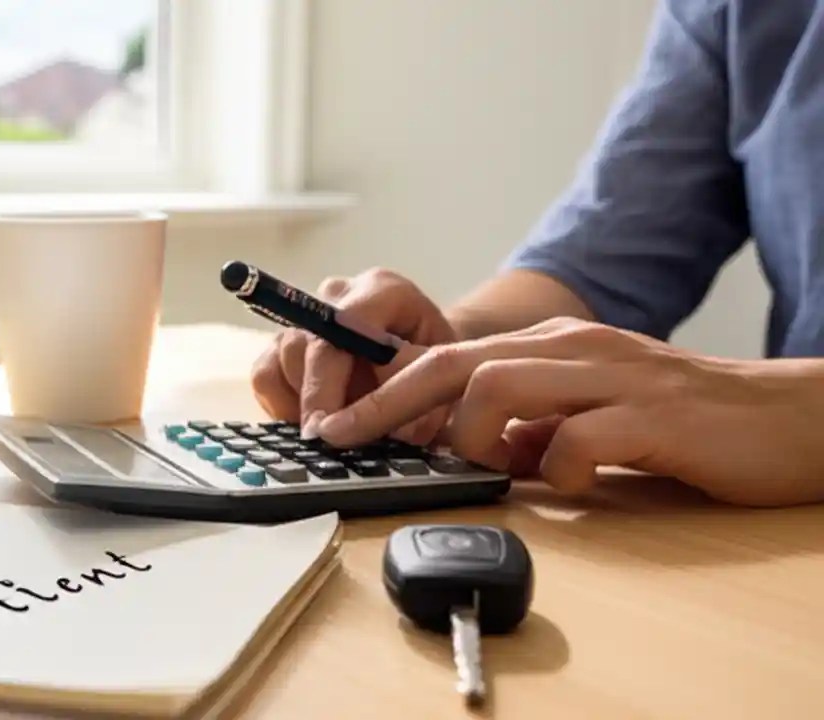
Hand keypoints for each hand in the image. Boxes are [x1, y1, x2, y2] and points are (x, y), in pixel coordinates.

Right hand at [249, 268, 458, 441]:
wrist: (428, 360)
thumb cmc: (440, 368)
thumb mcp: (443, 376)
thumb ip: (418, 390)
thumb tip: (397, 425)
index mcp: (383, 291)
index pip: (342, 326)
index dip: (330, 380)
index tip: (327, 427)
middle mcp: (338, 295)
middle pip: (304, 343)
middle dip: (314, 400)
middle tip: (324, 441)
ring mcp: (306, 315)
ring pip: (279, 358)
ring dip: (300, 402)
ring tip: (332, 427)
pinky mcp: (284, 341)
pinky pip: (265, 374)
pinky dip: (281, 404)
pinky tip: (310, 420)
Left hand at [316, 316, 823, 506]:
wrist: (784, 418)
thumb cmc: (680, 421)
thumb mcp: (590, 414)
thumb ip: (533, 425)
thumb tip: (475, 451)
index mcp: (551, 346)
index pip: (446, 357)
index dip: (386, 391)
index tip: (342, 426)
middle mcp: (571, 348)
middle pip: (453, 362)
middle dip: (386, 404)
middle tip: (343, 439)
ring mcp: (610, 376)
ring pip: (498, 386)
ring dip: (471, 436)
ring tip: (488, 467)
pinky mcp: (651, 415)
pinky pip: (574, 440)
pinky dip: (555, 470)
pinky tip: (573, 482)